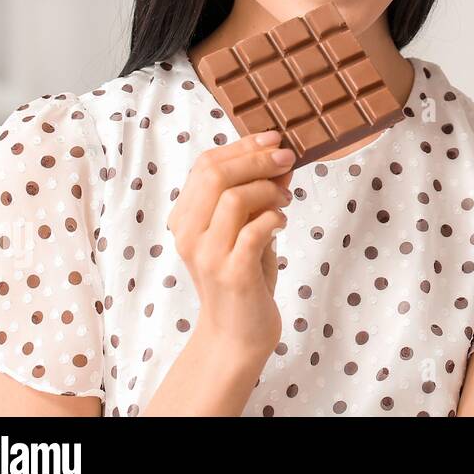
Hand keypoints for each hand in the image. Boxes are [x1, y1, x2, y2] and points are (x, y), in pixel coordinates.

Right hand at [167, 131, 293, 360]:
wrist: (237, 334)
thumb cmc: (243, 277)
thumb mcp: (246, 228)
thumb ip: (257, 196)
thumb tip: (280, 160)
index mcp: (186, 218)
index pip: (205, 165)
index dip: (242, 146)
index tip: (273, 139)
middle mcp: (189, 234)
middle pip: (215, 175)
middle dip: (257, 159)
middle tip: (287, 159)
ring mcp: (208, 255)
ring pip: (232, 198)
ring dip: (267, 190)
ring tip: (284, 201)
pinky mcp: (232, 273)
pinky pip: (254, 230)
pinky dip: (274, 219)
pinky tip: (281, 224)